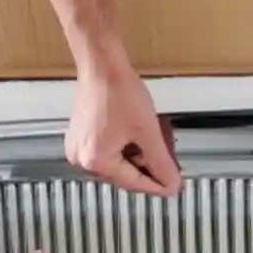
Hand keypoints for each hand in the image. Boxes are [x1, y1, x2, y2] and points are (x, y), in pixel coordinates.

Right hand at [68, 69, 180, 195]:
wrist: (102, 65)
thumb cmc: (119, 91)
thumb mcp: (148, 133)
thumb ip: (161, 163)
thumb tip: (171, 183)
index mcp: (96, 161)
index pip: (133, 182)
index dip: (158, 185)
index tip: (173, 187)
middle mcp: (82, 158)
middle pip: (124, 174)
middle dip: (148, 168)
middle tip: (170, 166)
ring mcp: (79, 147)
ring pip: (117, 162)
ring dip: (138, 157)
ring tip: (157, 146)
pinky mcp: (81, 136)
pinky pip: (107, 150)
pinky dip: (126, 147)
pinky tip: (139, 137)